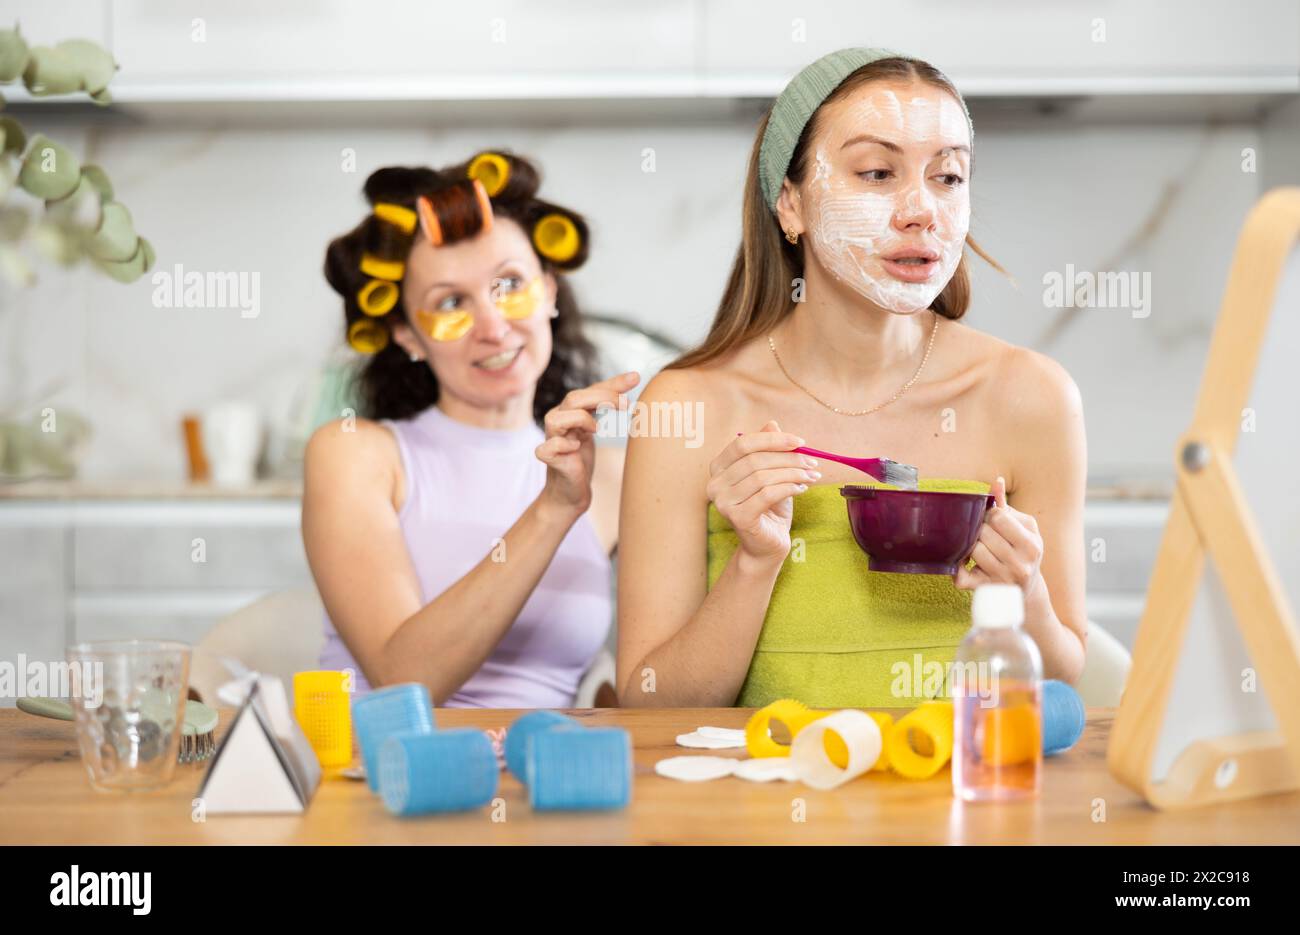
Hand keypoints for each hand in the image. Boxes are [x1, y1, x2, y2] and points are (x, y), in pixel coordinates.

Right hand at [536, 371, 639, 517]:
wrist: (570, 492)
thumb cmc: (582, 458)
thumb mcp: (596, 428)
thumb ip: (607, 406)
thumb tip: (633, 378)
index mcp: (569, 411)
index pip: (591, 390)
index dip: (612, 384)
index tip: (635, 378)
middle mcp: (558, 421)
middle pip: (573, 398)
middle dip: (602, 398)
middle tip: (627, 405)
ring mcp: (551, 440)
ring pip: (555, 419)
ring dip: (580, 419)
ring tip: (597, 429)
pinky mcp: (549, 459)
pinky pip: (549, 448)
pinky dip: (562, 446)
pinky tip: (577, 448)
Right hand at [706, 420, 817, 566]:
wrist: (767, 545)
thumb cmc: (769, 507)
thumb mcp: (771, 474)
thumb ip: (768, 450)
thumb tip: (772, 424)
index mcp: (719, 468)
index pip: (743, 444)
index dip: (773, 440)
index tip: (801, 442)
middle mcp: (715, 484)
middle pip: (755, 460)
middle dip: (788, 459)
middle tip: (812, 463)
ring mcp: (723, 502)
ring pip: (762, 477)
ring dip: (793, 474)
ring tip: (811, 477)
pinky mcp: (738, 518)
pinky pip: (767, 494)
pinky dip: (789, 488)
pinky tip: (802, 489)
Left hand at [954, 475, 1044, 599]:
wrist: (1026, 589)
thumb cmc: (1023, 551)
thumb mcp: (1023, 529)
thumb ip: (1006, 506)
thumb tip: (996, 481)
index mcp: (1031, 545)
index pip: (998, 518)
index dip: (989, 515)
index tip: (990, 519)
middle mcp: (1019, 565)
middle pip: (983, 533)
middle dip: (978, 529)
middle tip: (981, 532)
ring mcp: (1002, 580)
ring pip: (971, 551)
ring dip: (969, 546)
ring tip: (976, 545)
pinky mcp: (985, 591)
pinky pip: (961, 577)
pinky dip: (956, 569)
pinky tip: (962, 562)